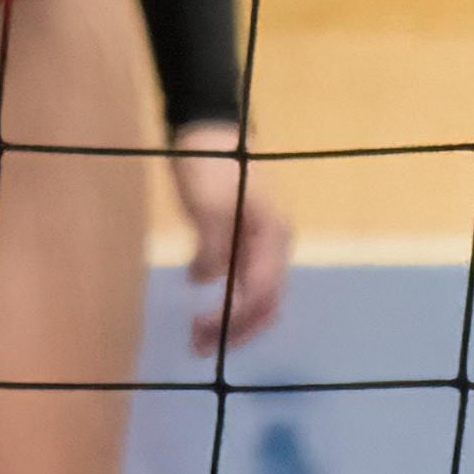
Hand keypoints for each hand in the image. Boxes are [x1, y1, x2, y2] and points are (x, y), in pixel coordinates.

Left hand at [171, 125, 294, 357]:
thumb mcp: (207, 207)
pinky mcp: (247, 237)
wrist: (209, 129)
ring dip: (230, 316)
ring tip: (198, 329)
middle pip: (266, 303)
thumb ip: (213, 248)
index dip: (235, 321)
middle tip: (198, 344)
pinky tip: (199, 291)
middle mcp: (275, 245)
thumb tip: (207, 282)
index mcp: (272, 238)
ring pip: (256, 293)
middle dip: (235, 329)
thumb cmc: (209, 165)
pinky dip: (225, 295)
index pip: (262, 295)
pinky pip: (243, 277)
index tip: (203, 335)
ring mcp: (263, 242)